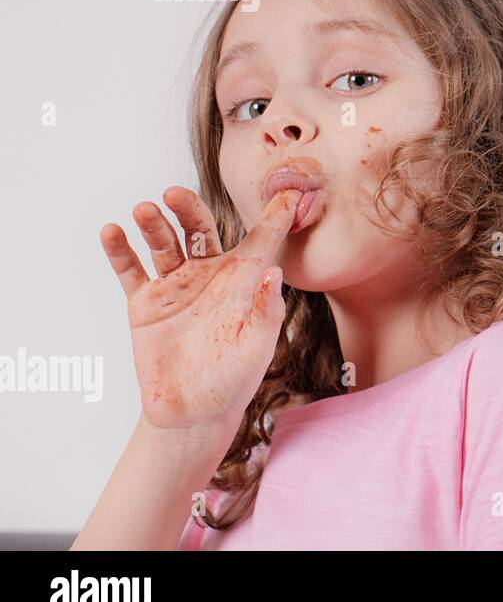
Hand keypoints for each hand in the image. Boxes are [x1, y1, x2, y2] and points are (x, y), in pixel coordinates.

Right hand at [99, 187, 301, 432]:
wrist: (195, 411)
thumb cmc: (236, 377)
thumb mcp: (258, 345)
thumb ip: (265, 310)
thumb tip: (274, 273)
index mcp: (242, 280)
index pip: (261, 240)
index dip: (276, 216)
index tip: (290, 190)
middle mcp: (208, 274)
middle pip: (198, 230)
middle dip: (188, 209)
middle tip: (176, 193)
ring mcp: (175, 286)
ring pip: (163, 245)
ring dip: (154, 225)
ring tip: (145, 210)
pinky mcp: (146, 303)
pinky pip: (131, 271)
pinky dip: (120, 251)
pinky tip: (112, 232)